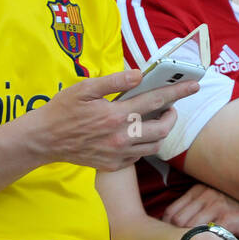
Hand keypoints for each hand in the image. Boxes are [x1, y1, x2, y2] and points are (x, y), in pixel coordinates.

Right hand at [23, 68, 199, 170]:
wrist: (44, 140)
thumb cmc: (63, 110)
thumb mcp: (85, 88)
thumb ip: (114, 81)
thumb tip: (138, 74)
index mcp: (116, 114)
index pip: (157, 100)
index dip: (179, 92)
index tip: (195, 85)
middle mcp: (121, 136)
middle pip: (163, 128)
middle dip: (172, 115)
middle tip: (168, 106)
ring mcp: (118, 153)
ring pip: (155, 145)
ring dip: (161, 131)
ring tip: (155, 119)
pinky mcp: (113, 165)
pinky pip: (139, 156)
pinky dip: (144, 144)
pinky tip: (135, 133)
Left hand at [162, 183, 238, 238]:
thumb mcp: (217, 201)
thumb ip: (199, 209)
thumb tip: (178, 230)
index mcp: (199, 189)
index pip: (171, 211)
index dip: (166, 229)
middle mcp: (206, 194)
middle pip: (176, 220)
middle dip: (172, 238)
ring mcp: (217, 205)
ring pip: (188, 227)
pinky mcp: (230, 217)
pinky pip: (207, 234)